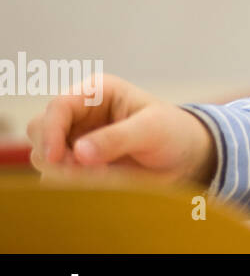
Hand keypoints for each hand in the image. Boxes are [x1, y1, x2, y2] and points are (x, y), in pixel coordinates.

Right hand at [26, 73, 217, 188]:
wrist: (184, 156)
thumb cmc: (172, 132)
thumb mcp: (152, 130)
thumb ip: (117, 138)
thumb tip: (79, 153)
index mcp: (96, 92)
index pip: (58, 106)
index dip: (51, 131)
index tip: (57, 159)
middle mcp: (79, 113)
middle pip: (39, 129)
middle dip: (53, 152)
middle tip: (84, 171)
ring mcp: (74, 137)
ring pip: (43, 154)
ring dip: (63, 170)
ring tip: (103, 174)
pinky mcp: (76, 161)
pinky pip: (56, 174)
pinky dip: (70, 182)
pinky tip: (101, 180)